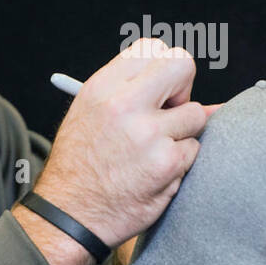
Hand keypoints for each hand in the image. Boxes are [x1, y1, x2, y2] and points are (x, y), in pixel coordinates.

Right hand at [33, 39, 208, 247]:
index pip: (151, 47)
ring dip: (182, 133)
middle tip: (171, 111)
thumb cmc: (82, 165)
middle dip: (184, 88)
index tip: (158, 90)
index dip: (162, 69)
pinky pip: (194, 150)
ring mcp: (148, 134)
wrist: (69, 216)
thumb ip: (130, 91)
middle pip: (182, 65)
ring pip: (196, 115)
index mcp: (102, 87)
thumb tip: (182, 84)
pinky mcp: (166, 164)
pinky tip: (153, 173)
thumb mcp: (90, 113)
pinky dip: (180, 162)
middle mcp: (123, 104)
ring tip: (152, 152)